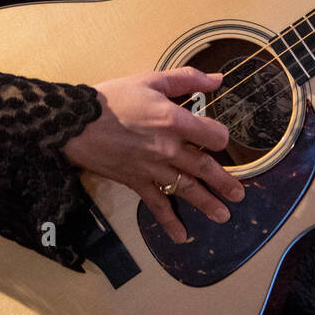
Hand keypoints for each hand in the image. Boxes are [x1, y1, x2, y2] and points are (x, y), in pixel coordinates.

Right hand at [60, 66, 244, 243]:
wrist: (75, 122)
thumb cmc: (113, 98)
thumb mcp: (150, 80)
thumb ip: (186, 78)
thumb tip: (218, 79)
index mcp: (174, 121)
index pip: (212, 136)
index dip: (220, 137)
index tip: (219, 140)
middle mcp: (168, 148)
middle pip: (204, 167)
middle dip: (224, 182)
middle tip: (239, 195)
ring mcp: (153, 168)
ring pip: (186, 188)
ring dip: (206, 203)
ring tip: (223, 216)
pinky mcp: (136, 182)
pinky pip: (157, 204)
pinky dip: (169, 222)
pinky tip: (181, 236)